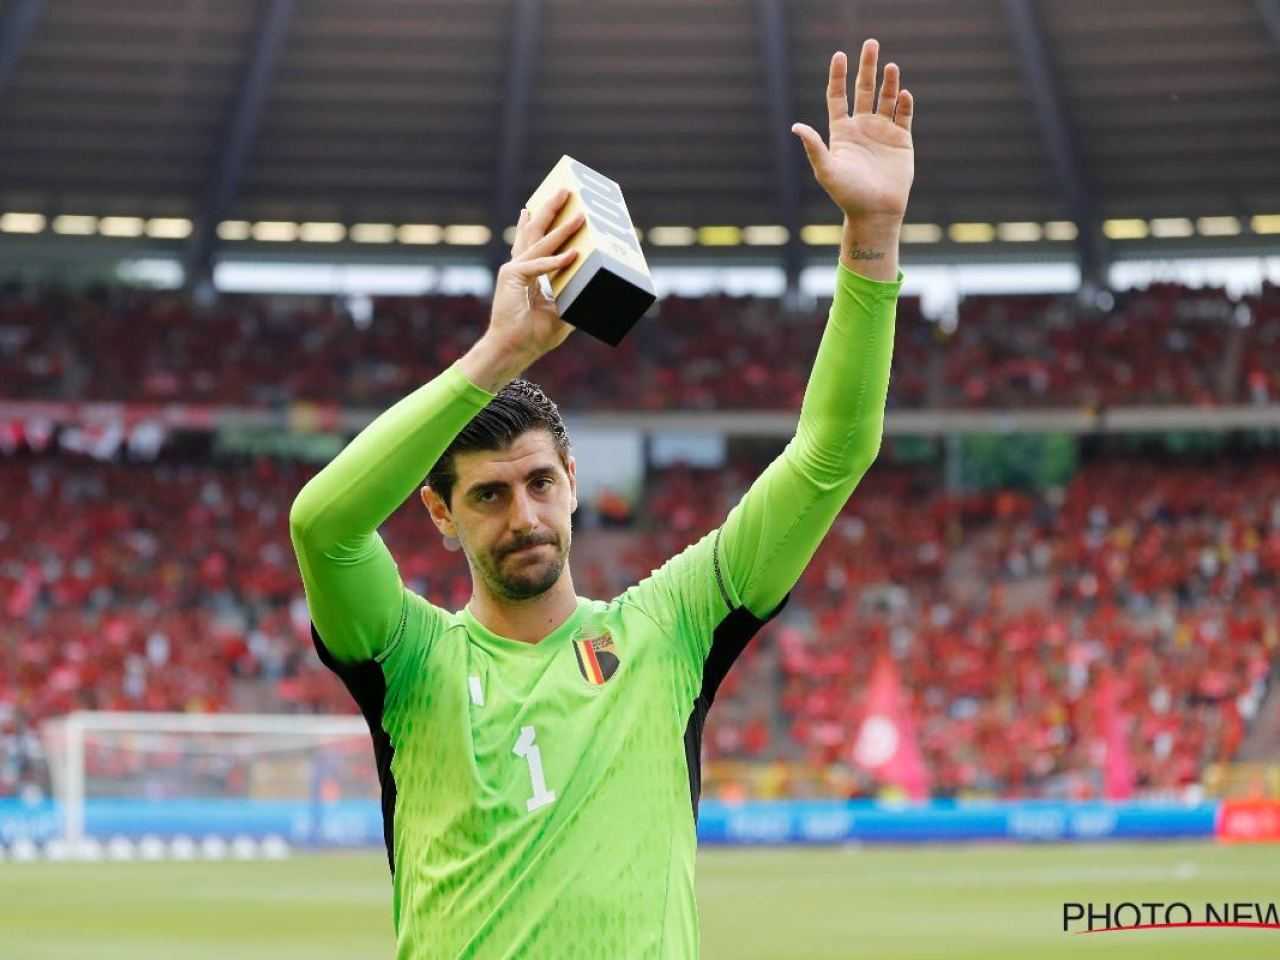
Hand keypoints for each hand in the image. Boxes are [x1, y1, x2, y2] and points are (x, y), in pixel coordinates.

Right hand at [488, 188, 584, 361]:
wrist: (514, 350)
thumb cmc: (534, 334)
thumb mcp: (562, 311)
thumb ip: (574, 296)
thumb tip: (598, 291)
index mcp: (526, 272)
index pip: (535, 242)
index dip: (539, 222)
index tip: (541, 204)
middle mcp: (518, 266)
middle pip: (537, 232)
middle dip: (551, 210)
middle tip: (565, 191)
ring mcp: (513, 270)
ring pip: (541, 243)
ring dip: (562, 228)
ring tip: (578, 214)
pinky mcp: (511, 278)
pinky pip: (539, 267)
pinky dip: (556, 262)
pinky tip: (573, 254)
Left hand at [791, 39, 914, 223]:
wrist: (875, 213)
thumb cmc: (847, 194)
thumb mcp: (826, 170)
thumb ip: (814, 147)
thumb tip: (795, 126)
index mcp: (841, 132)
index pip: (838, 96)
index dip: (838, 76)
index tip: (839, 55)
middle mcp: (862, 128)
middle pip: (864, 89)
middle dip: (867, 67)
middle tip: (870, 43)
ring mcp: (882, 132)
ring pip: (886, 99)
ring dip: (889, 82)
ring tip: (890, 65)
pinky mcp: (901, 141)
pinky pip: (904, 116)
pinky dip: (904, 104)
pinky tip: (903, 94)